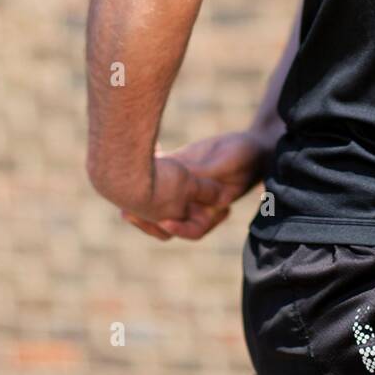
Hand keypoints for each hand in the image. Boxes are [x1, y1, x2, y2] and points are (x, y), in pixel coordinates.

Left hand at [121, 131, 267, 241]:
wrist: (252, 144)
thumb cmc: (247, 157)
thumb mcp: (229, 163)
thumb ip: (208, 174)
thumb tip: (185, 177)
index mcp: (211, 211)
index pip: (193, 229)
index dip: (178, 229)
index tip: (163, 221)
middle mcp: (194, 203)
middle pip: (166, 220)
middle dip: (146, 218)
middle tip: (127, 211)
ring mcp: (183, 188)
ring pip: (156, 199)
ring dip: (138, 196)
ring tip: (121, 188)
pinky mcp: (177, 170)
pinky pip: (158, 172)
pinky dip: (147, 164)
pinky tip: (140, 154)